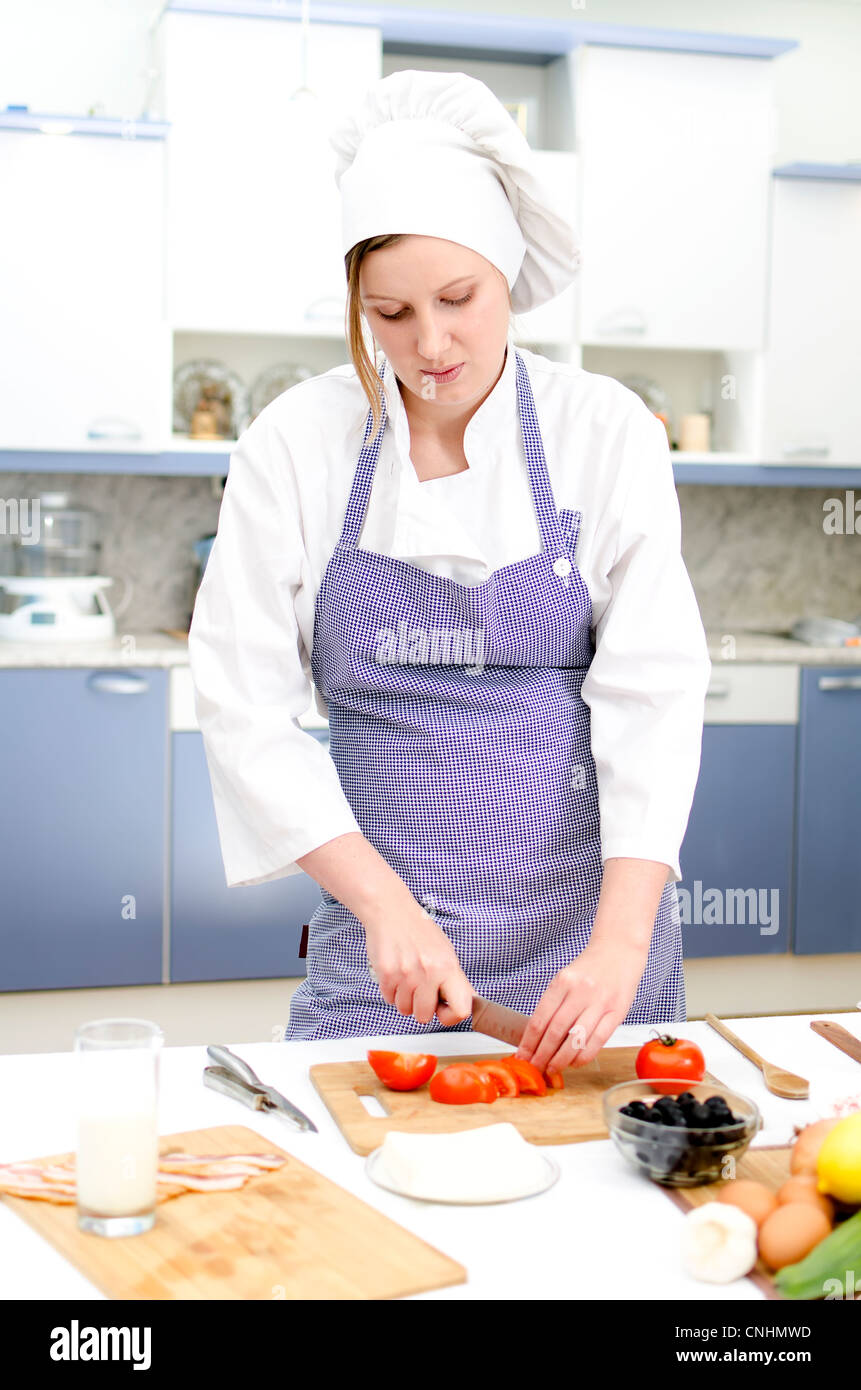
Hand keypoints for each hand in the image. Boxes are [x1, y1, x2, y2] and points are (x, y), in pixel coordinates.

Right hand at [364, 905, 473, 1026]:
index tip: (443, 1009)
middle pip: (424, 1016)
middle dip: (421, 1007)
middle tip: (420, 989)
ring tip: (406, 976)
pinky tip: (395, 972)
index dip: (451, 1016)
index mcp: (448, 967)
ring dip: (404, 998)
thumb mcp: (446, 952)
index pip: (461, 1010)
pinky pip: (389, 998)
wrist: (392, 911)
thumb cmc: (419, 930)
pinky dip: (391, 990)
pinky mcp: (387, 974)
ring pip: (404, 1009)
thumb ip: (455, 979)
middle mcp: (429, 972)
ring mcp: (406, 974)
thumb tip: (468, 1003)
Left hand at [514, 941, 647, 1073]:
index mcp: (562, 982)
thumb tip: (536, 1036)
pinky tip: (574, 1062)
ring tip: (552, 1069)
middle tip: (534, 1067)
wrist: (619, 951)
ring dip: (561, 1060)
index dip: (529, 1042)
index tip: (522, 1056)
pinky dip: (583, 1057)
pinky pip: (597, 1041)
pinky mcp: (617, 1013)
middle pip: (555, 1032)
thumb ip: (554, 1003)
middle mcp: (580, 992)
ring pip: (575, 1040)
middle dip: (542, 1055)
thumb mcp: (565, 978)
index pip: (539, 1019)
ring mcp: (600, 1003)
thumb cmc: (590, 968)